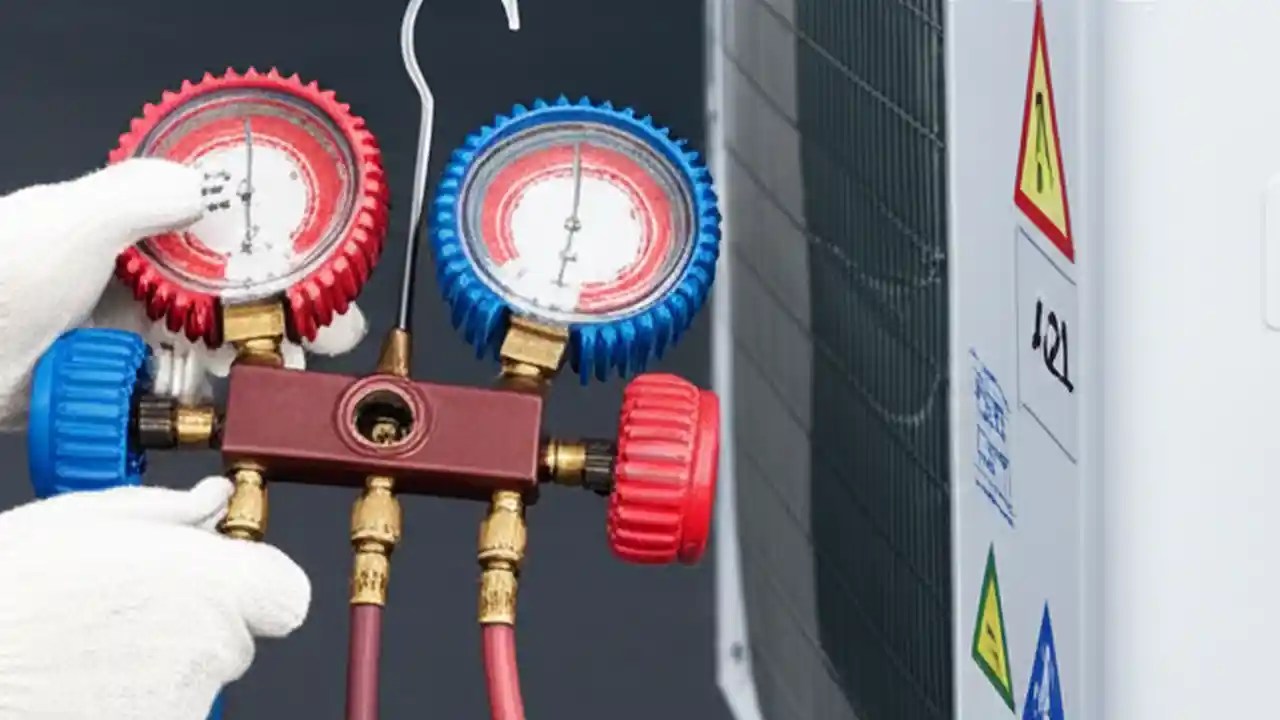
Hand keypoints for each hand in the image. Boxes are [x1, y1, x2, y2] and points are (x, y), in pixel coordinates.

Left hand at [0, 157, 366, 425]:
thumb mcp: (66, 221)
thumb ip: (138, 195)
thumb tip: (202, 185)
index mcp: (128, 228)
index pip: (224, 229)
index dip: (277, 245)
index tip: (321, 264)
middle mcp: (137, 281)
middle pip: (236, 294)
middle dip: (288, 312)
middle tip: (325, 331)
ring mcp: (133, 336)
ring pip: (218, 347)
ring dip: (258, 361)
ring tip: (284, 372)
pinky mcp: (125, 388)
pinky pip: (185, 394)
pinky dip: (217, 400)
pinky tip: (239, 404)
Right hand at [0, 477, 308, 719]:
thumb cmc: (8, 591)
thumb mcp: (85, 521)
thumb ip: (169, 511)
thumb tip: (213, 499)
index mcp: (209, 583)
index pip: (285, 594)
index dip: (254, 586)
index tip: (219, 583)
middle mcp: (210, 648)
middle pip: (235, 638)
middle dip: (195, 624)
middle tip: (123, 611)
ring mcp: (185, 705)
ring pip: (197, 682)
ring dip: (160, 669)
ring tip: (89, 647)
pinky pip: (165, 715)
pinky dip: (133, 705)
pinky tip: (83, 683)